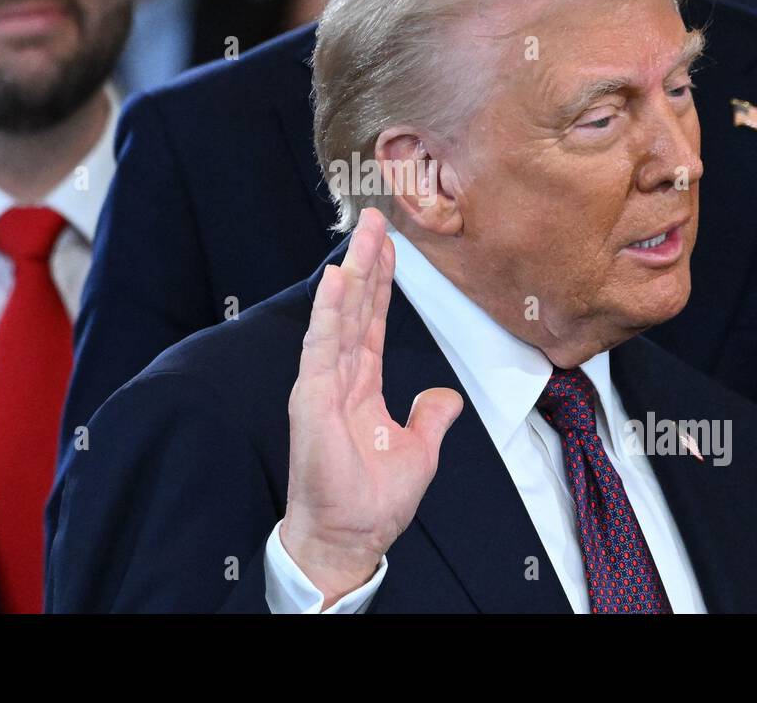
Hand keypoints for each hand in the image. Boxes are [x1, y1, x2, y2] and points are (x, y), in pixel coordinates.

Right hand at [281, 208, 462, 605]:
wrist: (350, 537)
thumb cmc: (371, 502)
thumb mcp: (418, 451)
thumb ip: (430, 417)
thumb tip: (444, 397)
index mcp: (361, 386)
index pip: (371, 322)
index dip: (381, 284)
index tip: (389, 246)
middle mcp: (338, 377)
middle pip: (355, 308)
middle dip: (366, 262)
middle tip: (374, 219)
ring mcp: (322, 384)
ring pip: (339, 316)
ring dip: (351, 273)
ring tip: (362, 233)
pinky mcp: (312, 398)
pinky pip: (323, 345)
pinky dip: (330, 310)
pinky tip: (338, 278)